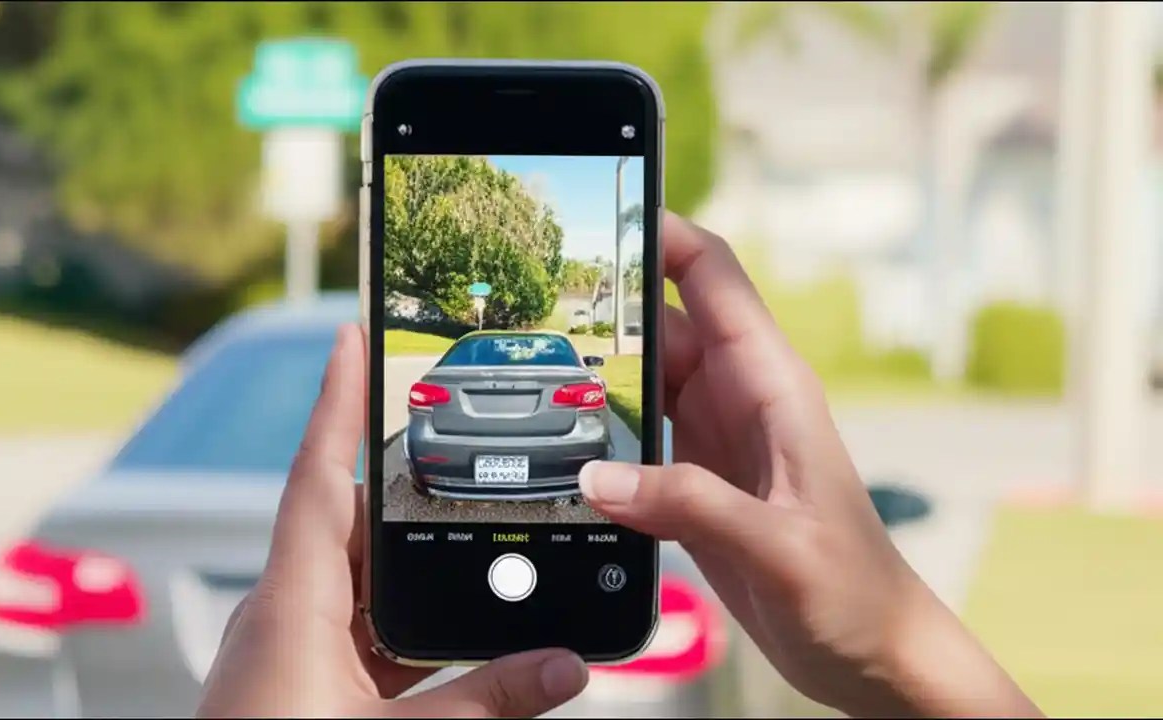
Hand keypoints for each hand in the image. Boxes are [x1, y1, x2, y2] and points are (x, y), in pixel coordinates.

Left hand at [198, 324, 587, 717]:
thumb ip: (485, 703)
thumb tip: (560, 667)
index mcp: (291, 606)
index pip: (315, 476)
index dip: (334, 401)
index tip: (350, 337)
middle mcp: (283, 616)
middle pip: (350, 528)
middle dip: (409, 500)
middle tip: (462, 466)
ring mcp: (288, 655)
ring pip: (359, 590)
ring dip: (414, 580)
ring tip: (476, 564)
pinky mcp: (298, 690)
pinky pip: (358, 638)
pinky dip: (405, 635)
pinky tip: (452, 654)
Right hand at [578, 214, 1040, 717]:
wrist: (868, 654)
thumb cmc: (853, 591)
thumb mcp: (778, 547)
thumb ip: (690, 507)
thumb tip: (600, 479)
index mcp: (771, 386)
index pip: (712, 279)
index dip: (663, 233)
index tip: (605, 212)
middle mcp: (739, 400)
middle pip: (660, 324)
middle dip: (604, 306)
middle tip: (536, 304)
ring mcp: (714, 439)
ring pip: (643, 379)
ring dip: (597, 374)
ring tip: (537, 369)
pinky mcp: (695, 481)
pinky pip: (637, 435)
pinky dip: (602, 434)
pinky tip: (568, 445)